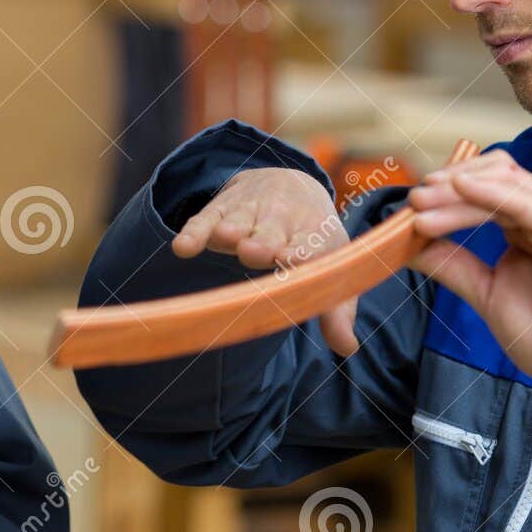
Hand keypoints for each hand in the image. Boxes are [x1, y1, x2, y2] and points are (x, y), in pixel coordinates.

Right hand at [171, 167, 360, 355]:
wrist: (292, 183)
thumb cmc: (313, 238)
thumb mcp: (332, 265)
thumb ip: (336, 310)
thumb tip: (347, 349)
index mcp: (314, 234)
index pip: (310, 245)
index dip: (302, 253)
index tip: (297, 262)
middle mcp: (282, 219)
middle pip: (272, 232)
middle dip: (264, 242)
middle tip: (256, 252)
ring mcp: (250, 212)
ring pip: (240, 221)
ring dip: (233, 230)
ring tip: (226, 238)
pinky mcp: (222, 208)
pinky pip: (205, 219)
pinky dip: (194, 232)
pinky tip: (184, 247)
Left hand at [405, 150, 531, 424]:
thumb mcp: (488, 293)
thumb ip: (455, 265)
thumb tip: (412, 245)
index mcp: (530, 226)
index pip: (486, 190)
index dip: (447, 192)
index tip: (410, 207)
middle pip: (494, 179)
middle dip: (448, 186)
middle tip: (413, 201)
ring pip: (506, 184)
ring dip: (459, 190)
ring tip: (423, 206)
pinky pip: (528, 203)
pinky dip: (490, 192)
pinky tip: (460, 189)